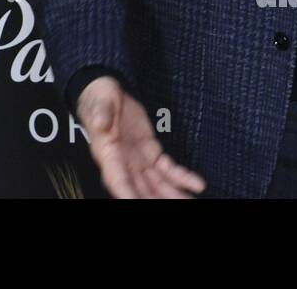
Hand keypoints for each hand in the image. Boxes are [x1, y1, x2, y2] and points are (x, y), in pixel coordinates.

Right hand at [76, 75, 207, 197]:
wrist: (109, 93)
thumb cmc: (99, 99)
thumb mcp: (99, 102)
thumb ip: (101, 113)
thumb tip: (100, 122)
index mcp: (108, 155)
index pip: (119, 181)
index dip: (129, 195)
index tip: (138, 203)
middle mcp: (124, 163)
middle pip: (142, 190)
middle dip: (158, 199)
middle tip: (177, 204)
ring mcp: (139, 161)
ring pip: (158, 184)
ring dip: (174, 194)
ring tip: (190, 200)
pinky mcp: (151, 152)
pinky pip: (168, 169)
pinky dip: (182, 177)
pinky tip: (197, 183)